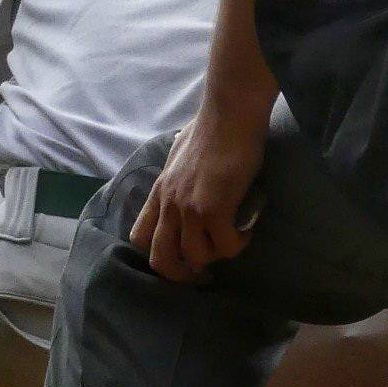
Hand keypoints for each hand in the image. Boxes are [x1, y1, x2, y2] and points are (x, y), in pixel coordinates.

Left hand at [131, 105, 267, 283]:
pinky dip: (238, 243)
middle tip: (203, 272)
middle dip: (181, 274)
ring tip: (234, 238)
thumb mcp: (180, 148)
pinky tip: (248, 227)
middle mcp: (169, 204)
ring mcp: (189, 209)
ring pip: (196, 257)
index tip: (178, 253)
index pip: (139, 236)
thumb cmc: (211, 123)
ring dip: (217, 254)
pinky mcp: (214, 209)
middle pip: (161, 260)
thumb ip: (178, 165)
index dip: (157, 251)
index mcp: (160, 191)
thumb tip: (181, 156)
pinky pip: (225, 245)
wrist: (230, 112)